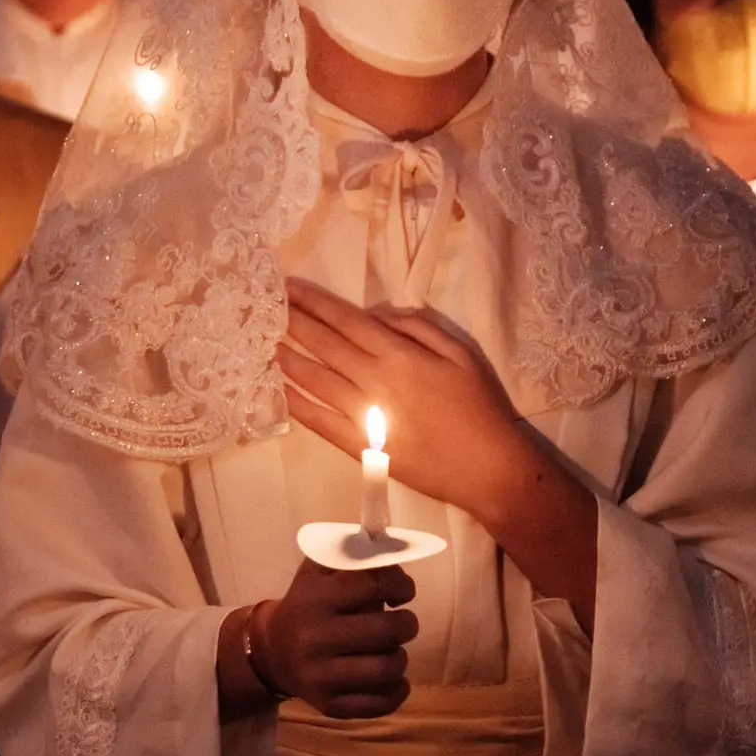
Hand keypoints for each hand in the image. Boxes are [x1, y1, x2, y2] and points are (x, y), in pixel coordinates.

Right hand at [249, 560, 417, 718]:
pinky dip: (397, 689)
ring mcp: (321, 676)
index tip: (402, 592)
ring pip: (389, 668)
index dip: (400, 585)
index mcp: (313, 599)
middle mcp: (314, 638)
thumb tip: (398, 548)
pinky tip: (390, 678)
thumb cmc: (306, 605)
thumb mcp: (318, 571)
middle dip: (406, 624)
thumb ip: (353, 555)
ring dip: (399, 656)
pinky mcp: (331, 705)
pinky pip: (383, 702)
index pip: (373, 584)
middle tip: (399, 623)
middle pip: (388, 630)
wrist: (272, 651)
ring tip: (389, 650)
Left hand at [276, 278, 537, 530]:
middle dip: (295, 323)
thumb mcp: (459, 354)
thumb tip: (376, 315)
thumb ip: (417, 328)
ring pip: (316, 381)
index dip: (315, 303)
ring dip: (289, 361)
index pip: (347, 322)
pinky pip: (320, 422)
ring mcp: (364, 415)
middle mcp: (375, 380)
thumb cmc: (477, 406)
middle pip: (325, 346)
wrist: (487, 467)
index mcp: (399, 355)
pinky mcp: (360, 447)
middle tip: (268, 308)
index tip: (290, 288)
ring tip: (269, 344)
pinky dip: (298, 405)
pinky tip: (281, 391)